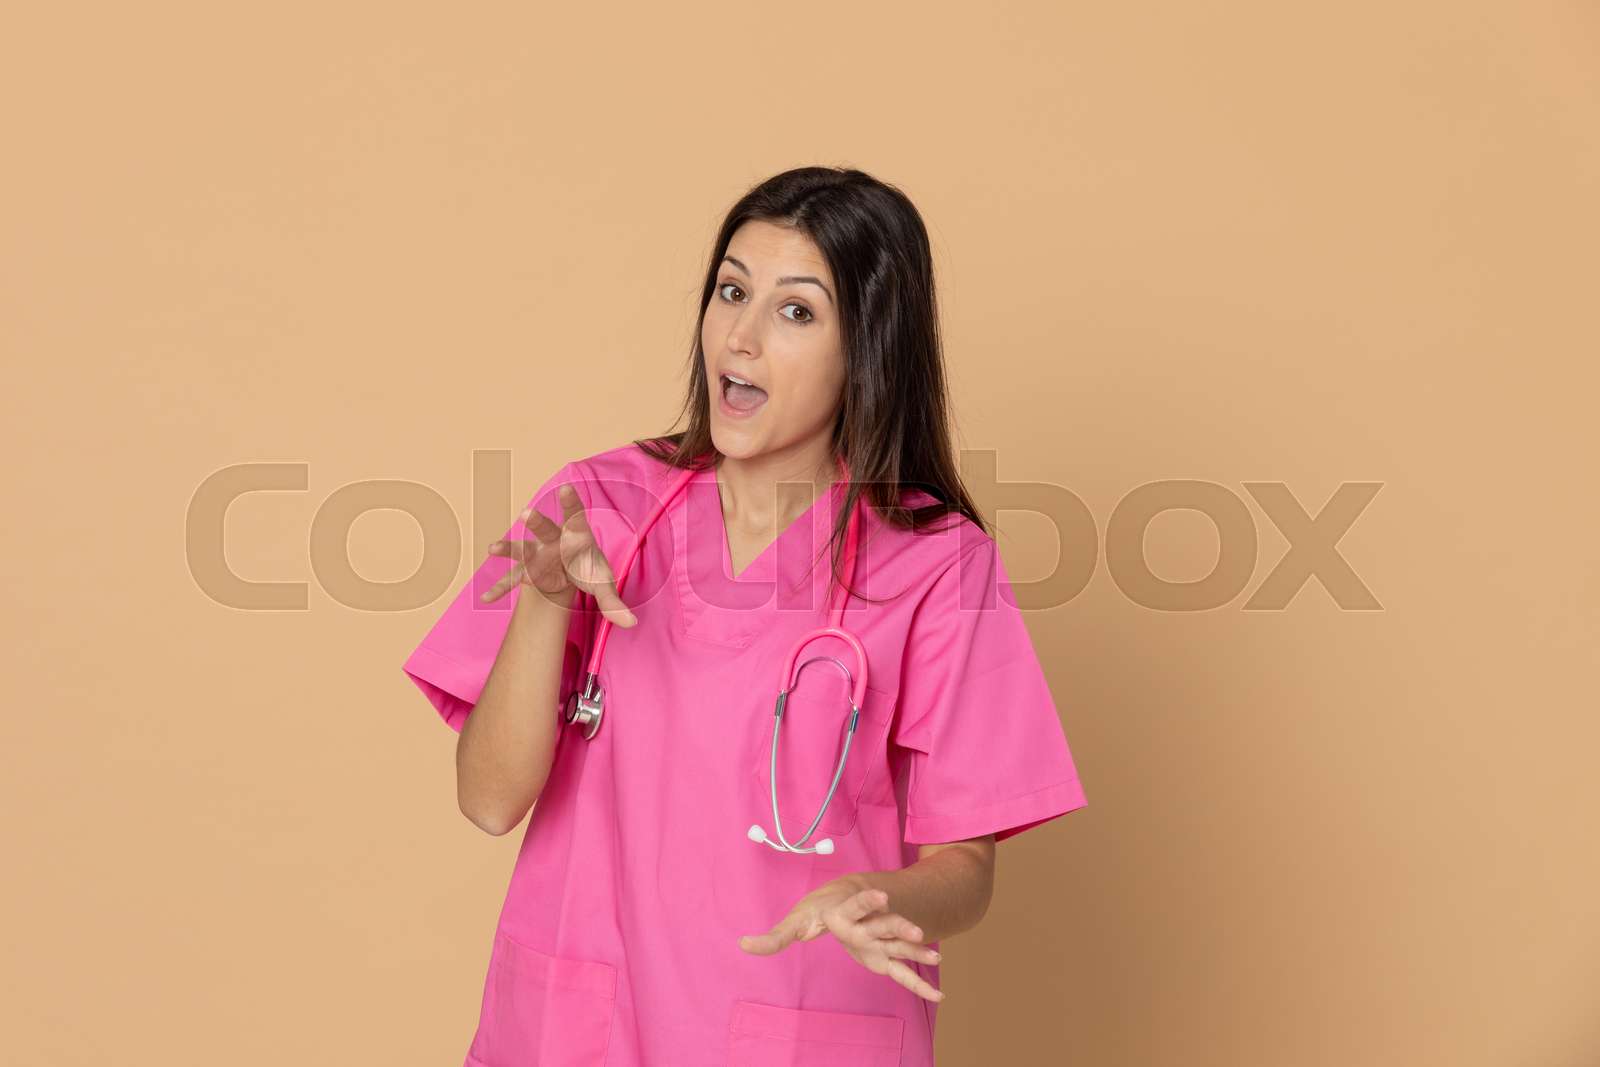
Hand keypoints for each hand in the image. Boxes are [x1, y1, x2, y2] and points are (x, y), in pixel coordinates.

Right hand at [480, 482, 637, 627]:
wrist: (570, 571)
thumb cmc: (588, 570)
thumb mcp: (603, 585)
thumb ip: (614, 603)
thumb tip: (631, 623)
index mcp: (576, 537)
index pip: (576, 516)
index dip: (571, 502)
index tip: (566, 488)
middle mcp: (554, 541)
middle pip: (546, 529)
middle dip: (537, 522)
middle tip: (527, 513)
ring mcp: (537, 554)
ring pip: (522, 548)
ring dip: (508, 547)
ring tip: (492, 549)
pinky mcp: (527, 570)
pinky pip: (512, 579)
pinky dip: (500, 588)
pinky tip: (487, 598)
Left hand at [737, 880, 944, 1002]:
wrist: (848, 896)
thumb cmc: (819, 909)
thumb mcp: (795, 921)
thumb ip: (773, 937)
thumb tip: (741, 945)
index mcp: (847, 911)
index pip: (858, 904)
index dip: (868, 901)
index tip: (882, 895)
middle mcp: (869, 923)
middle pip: (886, 924)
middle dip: (901, 927)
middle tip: (916, 932)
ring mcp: (881, 939)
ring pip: (901, 945)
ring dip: (917, 951)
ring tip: (935, 958)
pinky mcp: (886, 957)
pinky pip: (904, 972)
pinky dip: (920, 984)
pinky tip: (938, 995)